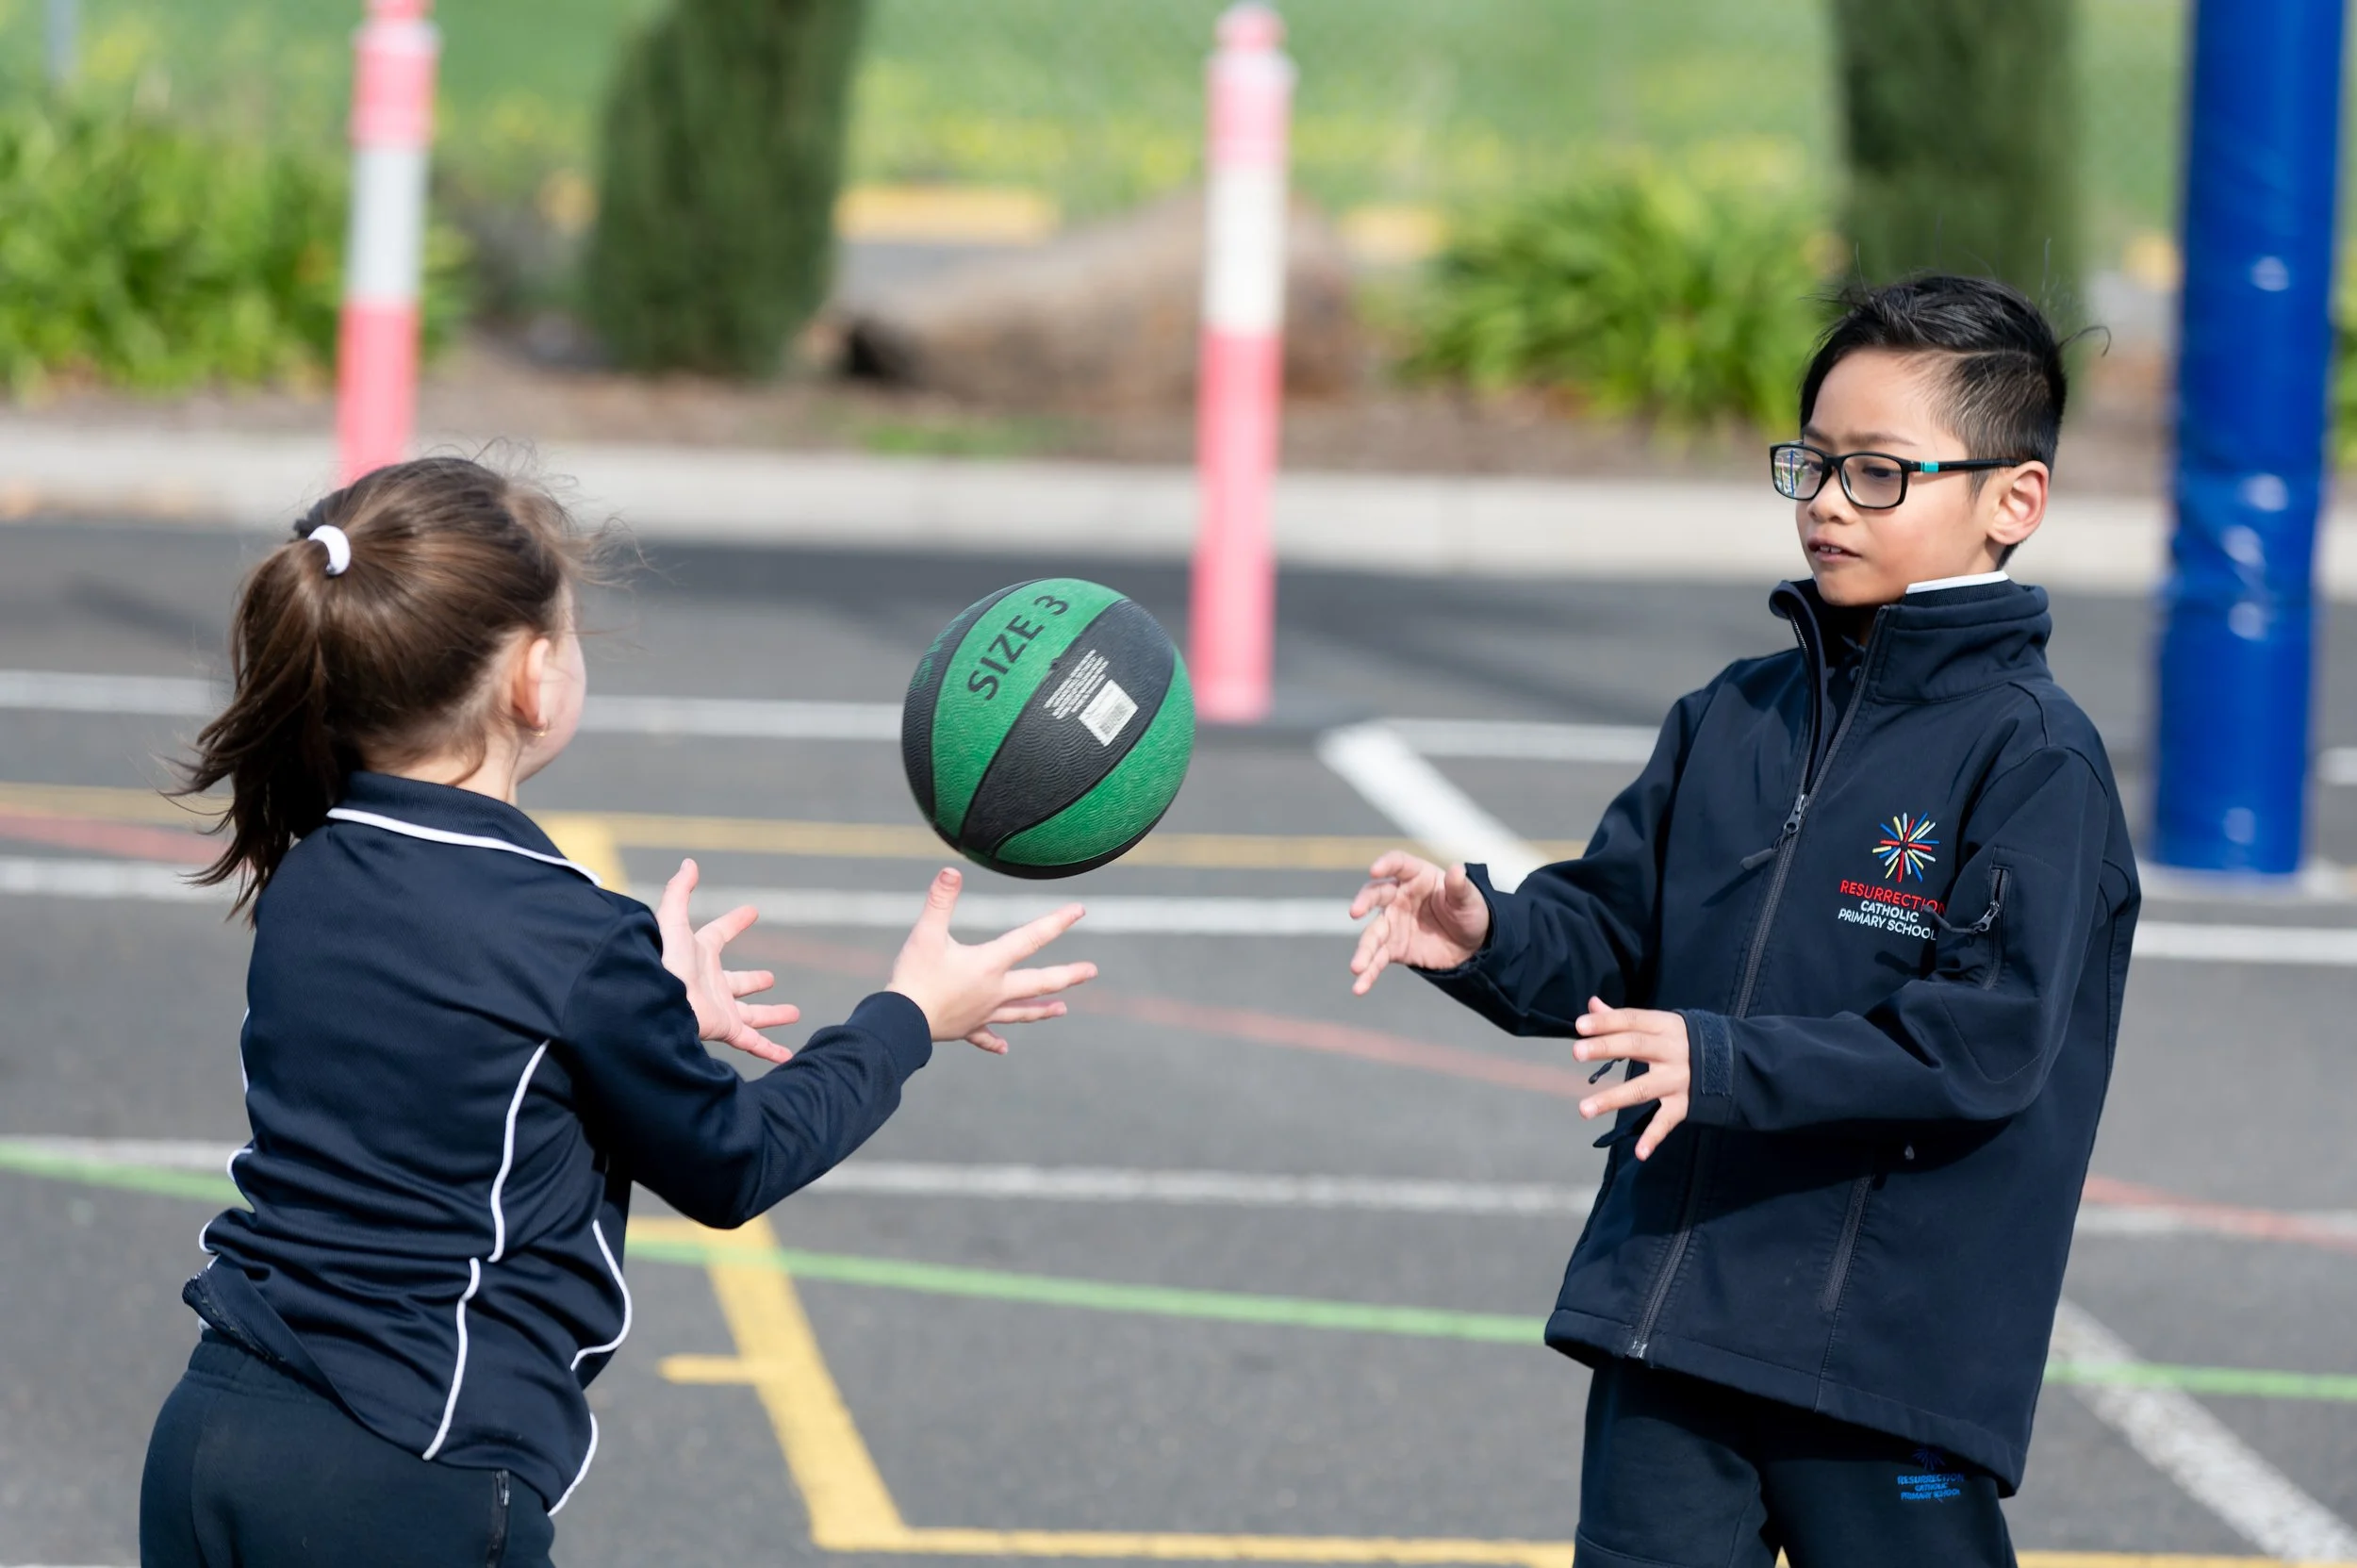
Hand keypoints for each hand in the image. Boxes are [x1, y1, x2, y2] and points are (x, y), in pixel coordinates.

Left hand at [656, 859, 802, 1063]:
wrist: (650, 1001)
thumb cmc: (660, 962)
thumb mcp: (670, 922)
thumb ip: (679, 892)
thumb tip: (689, 863)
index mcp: (699, 956)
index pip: (719, 935)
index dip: (735, 922)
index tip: (752, 912)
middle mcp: (710, 983)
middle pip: (737, 981)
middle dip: (753, 980)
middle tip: (770, 978)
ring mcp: (719, 1007)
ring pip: (752, 1014)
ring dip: (772, 1014)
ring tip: (793, 1013)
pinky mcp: (724, 1028)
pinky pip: (752, 1042)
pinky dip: (770, 1050)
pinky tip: (788, 1056)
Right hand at [889, 868, 1095, 1052]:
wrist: (900, 1023)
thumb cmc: (914, 977)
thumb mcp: (925, 934)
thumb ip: (940, 901)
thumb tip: (952, 870)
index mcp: (989, 964)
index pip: (1031, 939)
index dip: (1056, 922)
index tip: (1080, 911)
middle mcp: (994, 991)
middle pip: (1039, 983)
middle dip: (1067, 975)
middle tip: (1092, 971)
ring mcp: (982, 1012)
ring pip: (1020, 1012)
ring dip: (1042, 1010)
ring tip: (1062, 1010)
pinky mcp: (966, 1028)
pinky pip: (985, 1036)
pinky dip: (994, 1040)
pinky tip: (1003, 1048)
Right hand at [1347, 851, 1491, 995]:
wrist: (1472, 945)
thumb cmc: (1470, 912)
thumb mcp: (1470, 899)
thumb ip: (1460, 887)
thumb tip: (1457, 870)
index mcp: (1417, 877)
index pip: (1398, 864)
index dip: (1386, 864)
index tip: (1375, 870)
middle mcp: (1398, 897)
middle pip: (1375, 895)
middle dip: (1363, 902)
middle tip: (1355, 912)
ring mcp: (1393, 923)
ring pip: (1373, 934)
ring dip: (1363, 950)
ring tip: (1356, 967)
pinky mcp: (1393, 948)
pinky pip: (1377, 959)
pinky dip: (1368, 973)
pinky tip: (1360, 987)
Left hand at [1573, 997, 1690, 1159]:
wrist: (1737, 1062)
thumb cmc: (1686, 1040)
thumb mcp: (1661, 1024)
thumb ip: (1625, 1019)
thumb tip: (1592, 1005)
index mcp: (1664, 1026)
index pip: (1632, 1020)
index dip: (1606, 1022)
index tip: (1579, 1025)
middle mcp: (1672, 1051)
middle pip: (1636, 1047)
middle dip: (1606, 1048)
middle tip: (1577, 1052)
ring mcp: (1678, 1079)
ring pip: (1642, 1088)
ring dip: (1613, 1098)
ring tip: (1584, 1109)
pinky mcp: (1685, 1104)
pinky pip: (1667, 1121)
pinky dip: (1654, 1137)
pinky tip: (1639, 1152)